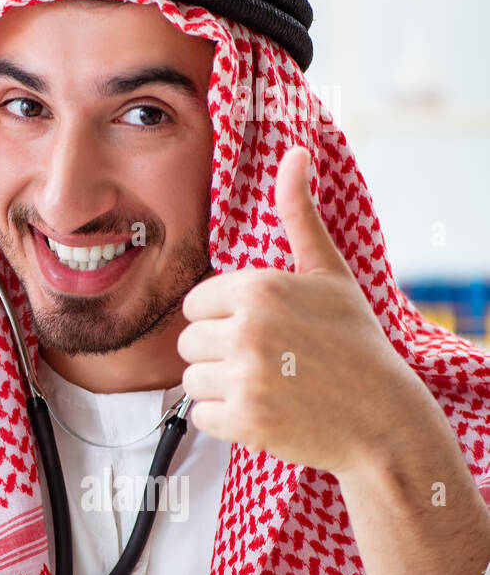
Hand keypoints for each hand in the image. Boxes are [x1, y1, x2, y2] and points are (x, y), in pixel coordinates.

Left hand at [177, 146, 434, 475]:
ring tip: (268, 386)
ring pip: (191, 380)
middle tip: (268, 362)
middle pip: (188, 342)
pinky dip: (226, 420)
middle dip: (220, 354)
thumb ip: (298, 215)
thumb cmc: (355, 344)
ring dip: (222, 387)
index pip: (195, 304)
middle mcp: (248, 328)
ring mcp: (245, 376)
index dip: (222, 319)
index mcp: (258, 287)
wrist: (385, 420)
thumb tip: (294, 154)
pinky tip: (265, 411)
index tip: (259, 330)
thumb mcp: (329, 273)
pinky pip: (200, 416)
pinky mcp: (244, 420)